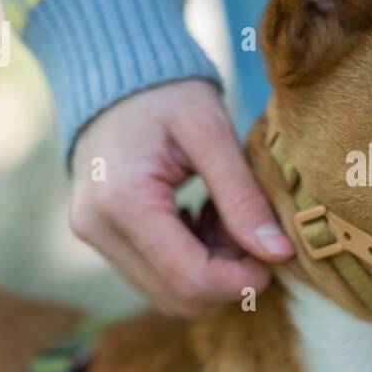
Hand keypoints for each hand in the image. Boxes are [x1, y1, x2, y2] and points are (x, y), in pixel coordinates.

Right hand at [69, 79, 293, 316]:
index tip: (275, 253)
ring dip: (210, 269)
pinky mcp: (100, 236)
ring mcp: (93, 236)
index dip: (242, 279)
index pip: (192, 279)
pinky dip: (189, 260)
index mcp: (123, 202)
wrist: (114, 73)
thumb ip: (242, 195)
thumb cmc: (166, 92)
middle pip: (179, 297)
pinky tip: (201, 216)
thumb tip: (278, 253)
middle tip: (249, 227)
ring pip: (167, 293)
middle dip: (227, 275)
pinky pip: (153, 275)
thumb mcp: (211, 131)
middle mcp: (97, 229)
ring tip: (223, 215)